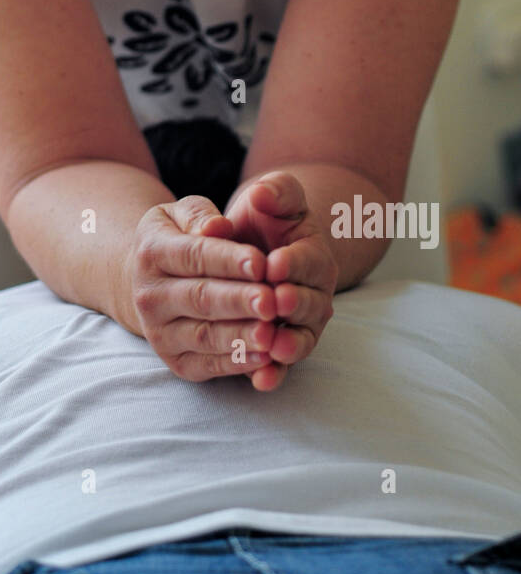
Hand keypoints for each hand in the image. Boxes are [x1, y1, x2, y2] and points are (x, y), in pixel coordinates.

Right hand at [128, 194, 280, 382]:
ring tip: (271, 332)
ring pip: (205, 336)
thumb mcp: (181, 214)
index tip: (261, 262)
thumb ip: (200, 215)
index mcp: (152, 252)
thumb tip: (217, 226)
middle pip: (199, 298)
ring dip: (240, 336)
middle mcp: (150, 295)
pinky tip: (264, 358)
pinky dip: (236, 364)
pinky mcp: (175, 361)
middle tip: (271, 301)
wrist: (148, 283)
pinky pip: (207, 366)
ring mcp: (159, 332)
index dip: (228, 260)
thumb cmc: (178, 240)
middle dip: (238, 301)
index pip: (193, 255)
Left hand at [224, 171, 338, 391]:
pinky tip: (260, 381)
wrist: (258, 248)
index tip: (272, 263)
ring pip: (300, 337)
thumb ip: (275, 191)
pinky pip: (281, 364)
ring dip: (288, 344)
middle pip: (309, 303)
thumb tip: (262, 192)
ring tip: (272, 347)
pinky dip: (274, 373)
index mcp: (313, 256)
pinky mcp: (281, 348)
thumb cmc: (266, 221)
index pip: (308, 261)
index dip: (292, 263)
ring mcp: (300, 325)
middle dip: (293, 304)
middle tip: (274, 302)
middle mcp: (314, 294)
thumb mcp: (274, 199)